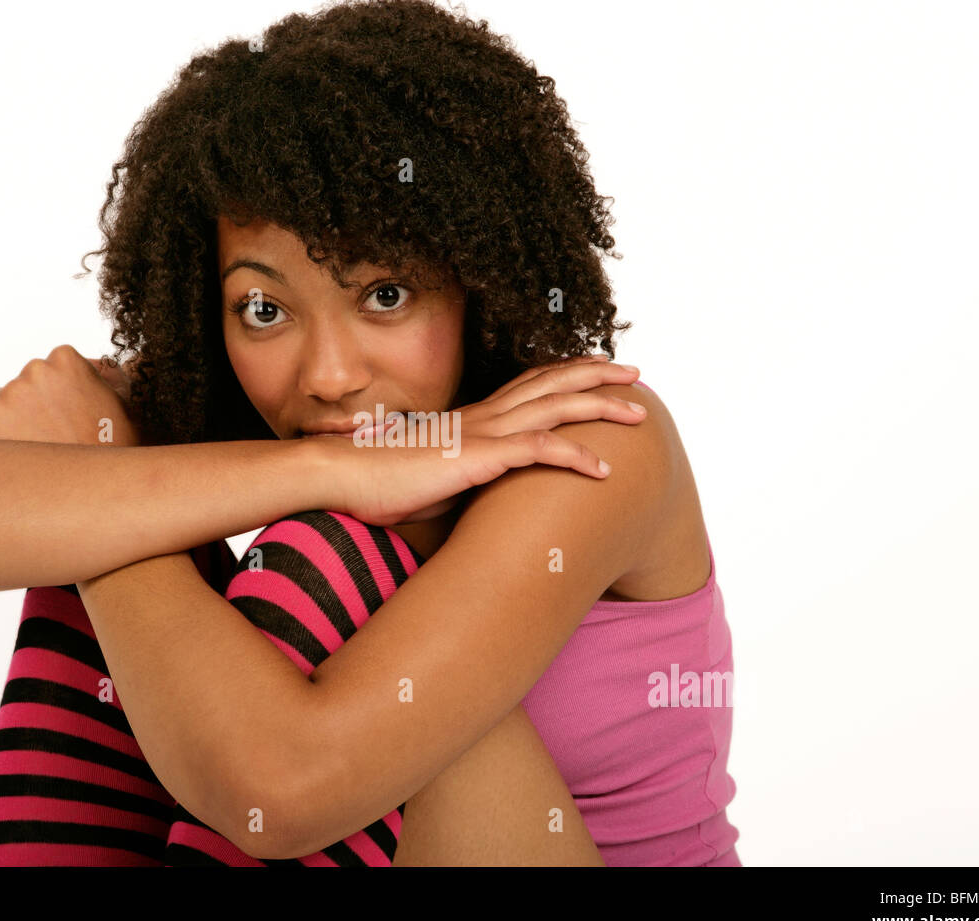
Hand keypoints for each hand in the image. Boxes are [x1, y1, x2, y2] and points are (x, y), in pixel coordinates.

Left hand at [0, 344, 142, 445]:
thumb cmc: (116, 452)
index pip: (46, 370)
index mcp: (67, 361)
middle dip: (30, 411)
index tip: (64, 420)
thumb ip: (106, 379)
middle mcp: (36, 370)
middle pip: (19, 386)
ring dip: (8, 425)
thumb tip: (96, 365)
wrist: (101, 491)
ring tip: (33, 454)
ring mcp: (11, 394)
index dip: (54, 398)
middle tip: (49, 441)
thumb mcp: (125, 406)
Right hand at [324, 354, 646, 525]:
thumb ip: (458, 478)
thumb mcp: (428, 478)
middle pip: (551, 384)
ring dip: (601, 408)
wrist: (340, 475)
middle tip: (634, 374)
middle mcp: (481, 416)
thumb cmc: (375, 482)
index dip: (565, 374)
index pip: (528, 385)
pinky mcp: (477, 456)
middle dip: (597, 377)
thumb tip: (471, 492)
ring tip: (638, 413)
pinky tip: (603, 469)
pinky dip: (575, 456)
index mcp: (470, 418)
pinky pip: (539, 450)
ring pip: (555, 408)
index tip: (595, 371)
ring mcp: (481, 432)